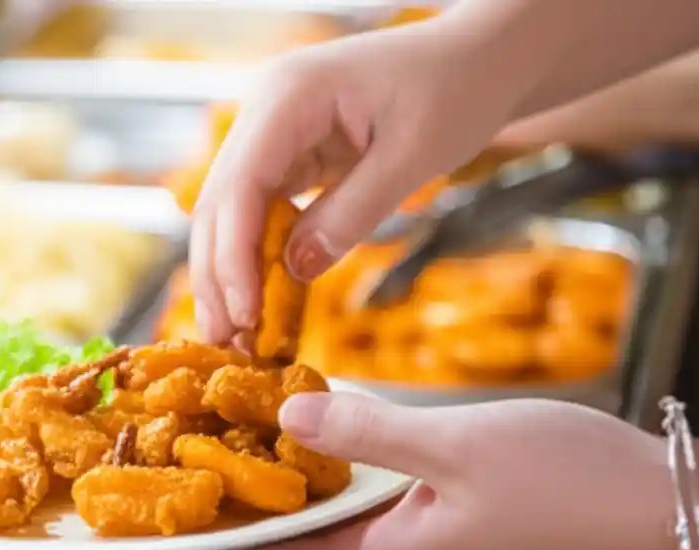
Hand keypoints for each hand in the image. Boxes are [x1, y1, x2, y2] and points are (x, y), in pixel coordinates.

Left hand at [101, 393, 682, 549]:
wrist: (649, 501)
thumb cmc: (569, 487)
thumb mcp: (462, 451)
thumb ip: (369, 433)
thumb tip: (286, 416)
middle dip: (186, 535)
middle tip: (118, 514)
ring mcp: (391, 535)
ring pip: (289, 522)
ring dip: (230, 502)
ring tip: (165, 479)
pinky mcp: (412, 508)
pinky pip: (330, 494)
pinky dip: (287, 472)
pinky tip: (260, 442)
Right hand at [189, 20, 522, 344]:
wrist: (481, 59)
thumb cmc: (457, 89)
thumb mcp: (412, 156)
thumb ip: (352, 213)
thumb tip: (293, 272)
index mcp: (289, 94)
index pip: (241, 184)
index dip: (234, 254)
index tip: (245, 313)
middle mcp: (266, 109)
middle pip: (219, 202)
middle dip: (217, 274)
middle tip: (224, 341)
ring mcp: (273, 132)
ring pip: (229, 212)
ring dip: (227, 273)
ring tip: (232, 335)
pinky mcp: (288, 154)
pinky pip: (258, 212)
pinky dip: (256, 257)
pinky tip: (257, 301)